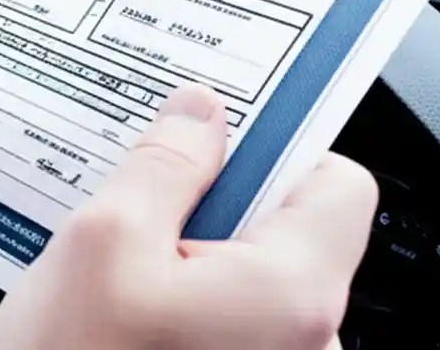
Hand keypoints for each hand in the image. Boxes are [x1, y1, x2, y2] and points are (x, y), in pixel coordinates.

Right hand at [0, 85, 376, 349]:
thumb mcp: (102, 240)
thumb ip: (163, 163)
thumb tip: (201, 112)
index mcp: (291, 293)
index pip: (337, 182)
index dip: (277, 149)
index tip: (217, 142)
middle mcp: (306, 342)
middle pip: (290, 228)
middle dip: (217, 204)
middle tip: (144, 208)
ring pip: (254, 274)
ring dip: (195, 253)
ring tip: (124, 267)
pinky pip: (233, 317)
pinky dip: (189, 298)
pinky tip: (129, 306)